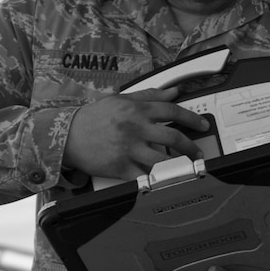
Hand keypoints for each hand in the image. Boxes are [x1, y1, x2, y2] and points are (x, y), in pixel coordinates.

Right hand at [64, 89, 211, 178]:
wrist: (67, 135)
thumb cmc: (94, 117)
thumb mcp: (121, 99)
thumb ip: (149, 95)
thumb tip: (173, 91)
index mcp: (137, 110)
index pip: (172, 112)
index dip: (192, 118)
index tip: (202, 125)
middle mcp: (135, 128)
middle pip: (173, 138)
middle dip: (191, 147)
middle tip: (198, 152)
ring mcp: (128, 149)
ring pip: (162, 160)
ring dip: (178, 165)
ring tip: (185, 167)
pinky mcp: (120, 167)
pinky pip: (144, 176)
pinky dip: (155, 179)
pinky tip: (163, 179)